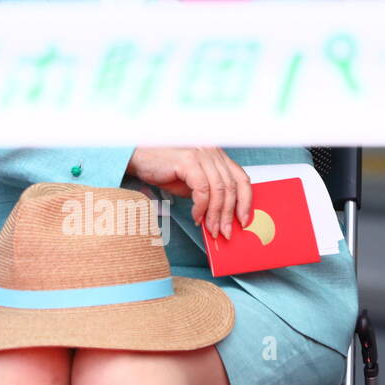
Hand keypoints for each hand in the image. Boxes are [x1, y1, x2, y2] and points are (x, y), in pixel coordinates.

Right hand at [125, 147, 251, 239]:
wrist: (138, 159)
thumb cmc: (163, 169)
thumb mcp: (192, 181)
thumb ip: (209, 192)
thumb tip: (222, 215)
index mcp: (217, 155)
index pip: (241, 178)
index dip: (246, 201)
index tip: (244, 220)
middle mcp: (212, 152)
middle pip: (231, 187)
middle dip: (229, 214)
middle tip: (225, 232)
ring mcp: (201, 154)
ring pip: (219, 190)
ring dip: (215, 214)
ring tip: (211, 228)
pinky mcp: (188, 161)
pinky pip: (202, 190)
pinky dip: (201, 207)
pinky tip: (196, 216)